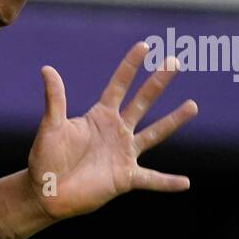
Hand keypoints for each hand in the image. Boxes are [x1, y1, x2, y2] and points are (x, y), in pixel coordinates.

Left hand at [27, 41, 197, 220]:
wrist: (45, 192)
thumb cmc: (45, 158)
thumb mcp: (51, 126)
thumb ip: (55, 99)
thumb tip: (47, 69)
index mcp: (99, 116)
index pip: (118, 86)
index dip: (130, 66)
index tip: (144, 45)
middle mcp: (116, 131)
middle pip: (142, 102)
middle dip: (157, 82)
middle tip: (174, 61)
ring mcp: (123, 154)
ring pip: (154, 134)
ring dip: (173, 120)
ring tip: (192, 105)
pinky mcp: (125, 178)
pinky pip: (151, 180)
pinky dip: (168, 182)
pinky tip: (185, 183)